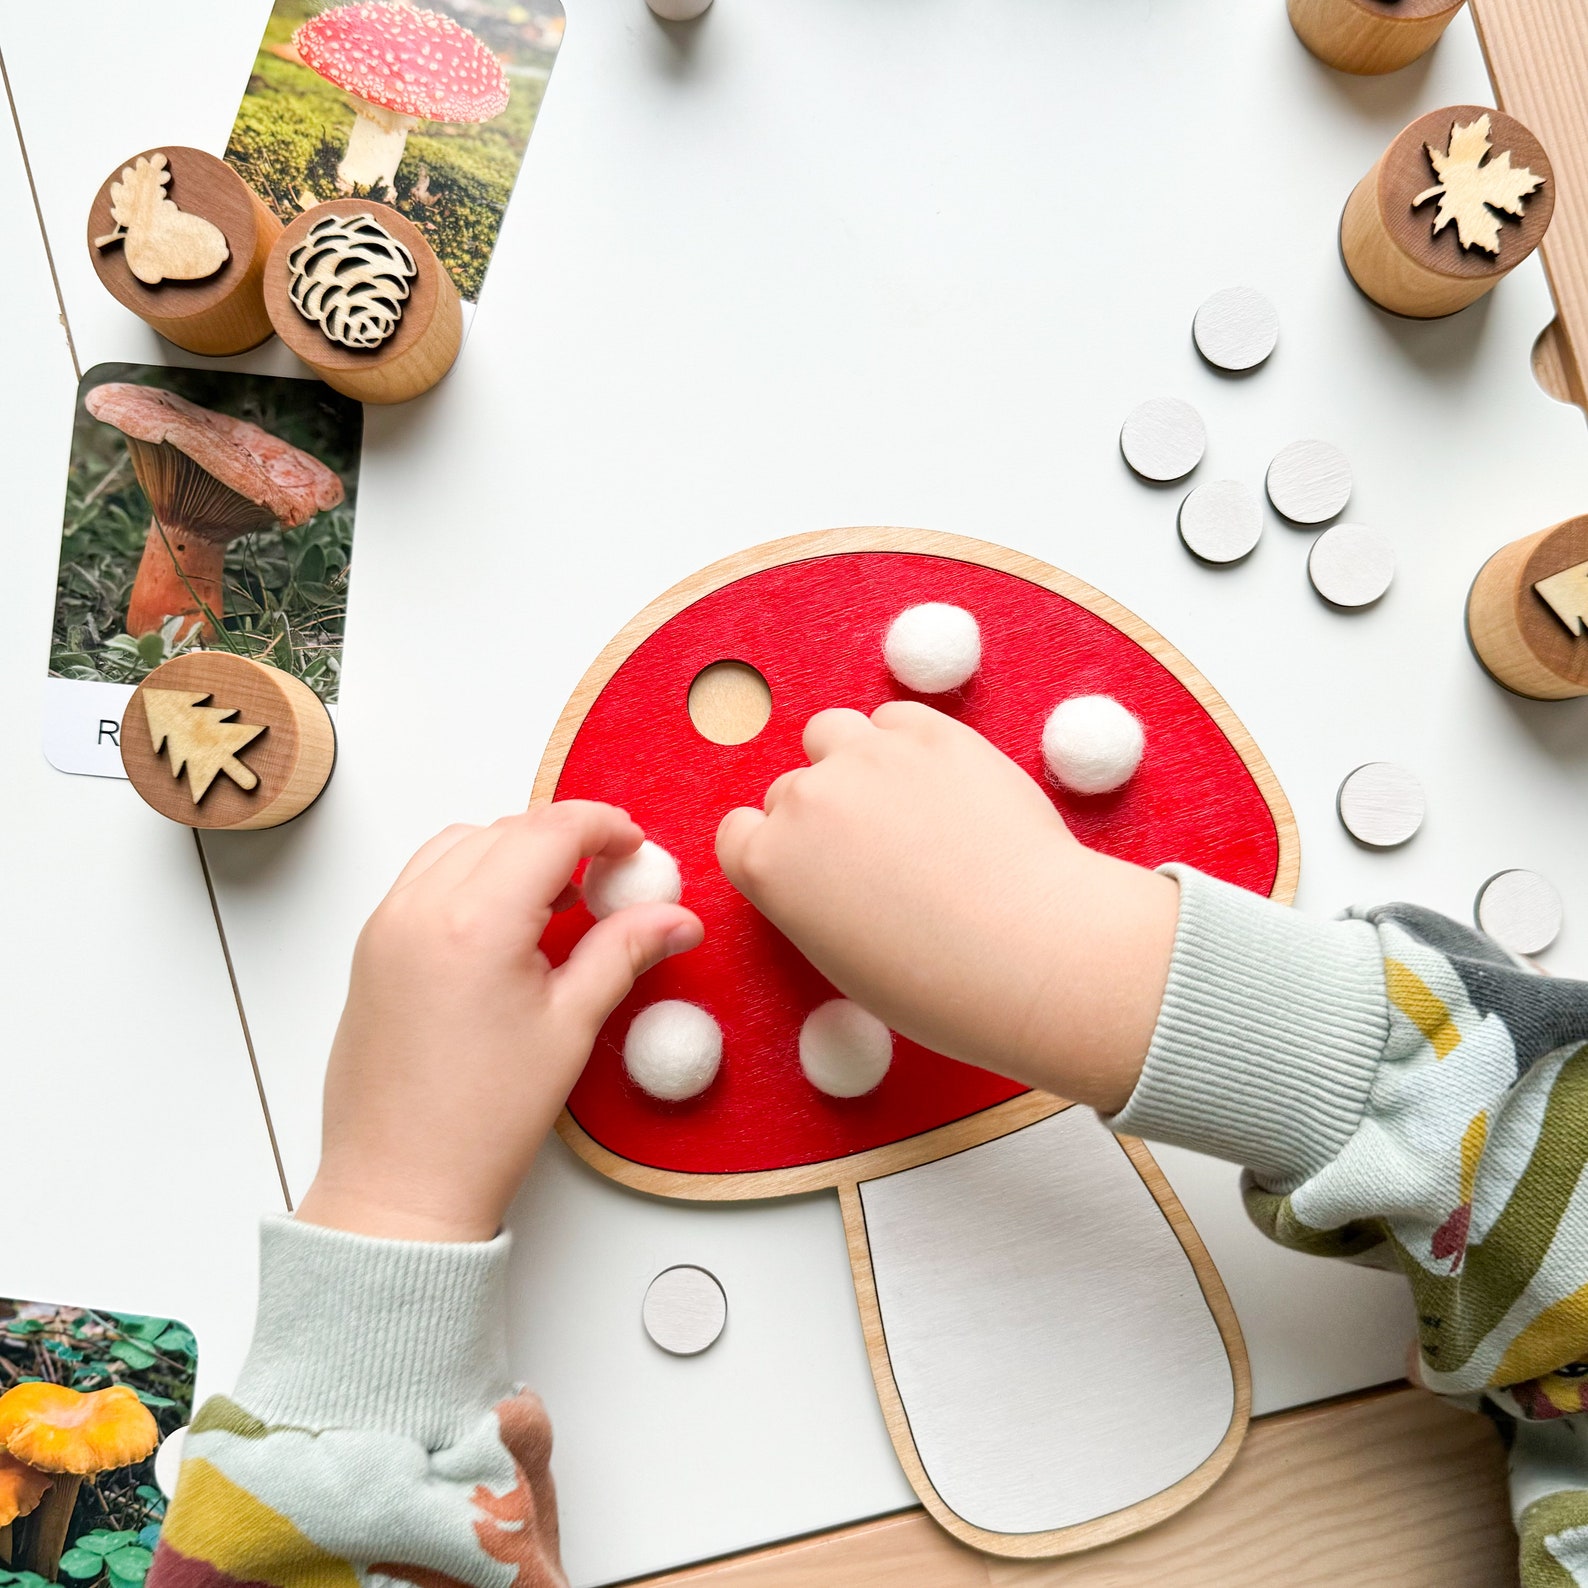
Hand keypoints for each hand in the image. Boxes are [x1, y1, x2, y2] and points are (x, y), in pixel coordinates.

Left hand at [297, 803, 702, 1242]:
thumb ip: (624, 952)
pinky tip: (507, 919)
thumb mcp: (571, 1026)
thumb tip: (675, 918)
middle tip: (611, 873)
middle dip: (566, 835)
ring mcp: (388, 923)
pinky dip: (471, 871)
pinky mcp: (372, 946)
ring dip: (515, 848)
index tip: (635, 846)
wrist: (400, 1183)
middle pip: (508, 828)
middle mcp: (422, 907)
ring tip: (560, 896)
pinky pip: (425, 874)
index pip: (551, 831)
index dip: (604, 826)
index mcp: (477, 922)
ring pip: (462, 842)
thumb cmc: (482, 1120)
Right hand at [716, 703, 1176, 1111]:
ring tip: (900, 802)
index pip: (740, 832)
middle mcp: (805, 800)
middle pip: (790, 789)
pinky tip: (940, 782)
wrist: (1028, 954)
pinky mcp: (933, 733)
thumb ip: (811, 899)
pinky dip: (908, 741)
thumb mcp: (841, 959)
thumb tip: (830, 868)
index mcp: (768, 865)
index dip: (777, 849)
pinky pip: (896, 717)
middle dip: (822, 814)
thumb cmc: (938, 985)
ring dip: (852, 759)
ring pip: (832, 733)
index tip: (813, 867)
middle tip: (877, 852)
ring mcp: (868, 758)